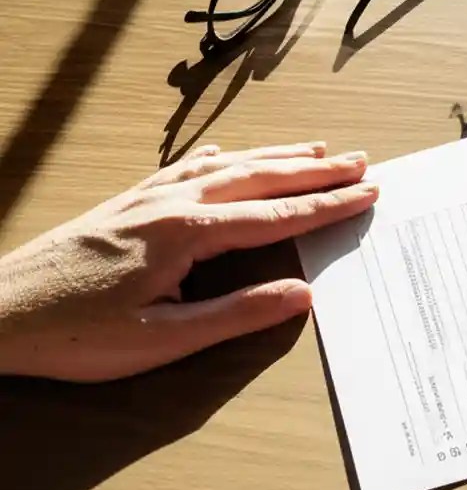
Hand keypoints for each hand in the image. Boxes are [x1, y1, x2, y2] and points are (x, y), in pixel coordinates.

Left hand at [0, 142, 377, 381]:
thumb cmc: (75, 333)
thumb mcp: (162, 339)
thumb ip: (236, 313)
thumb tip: (302, 293)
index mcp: (188, 233)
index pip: (277, 216)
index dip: (328, 206)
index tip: (368, 194)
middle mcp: (172, 202)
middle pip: (260, 178)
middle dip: (315, 172)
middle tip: (362, 162)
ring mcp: (145, 196)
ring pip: (226, 165)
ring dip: (275, 157)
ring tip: (316, 150)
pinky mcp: (123, 202)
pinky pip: (183, 167)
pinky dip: (215, 158)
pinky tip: (222, 153)